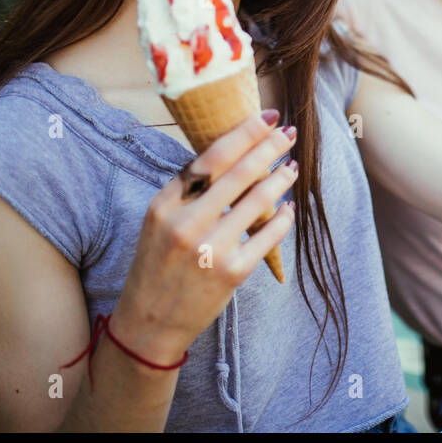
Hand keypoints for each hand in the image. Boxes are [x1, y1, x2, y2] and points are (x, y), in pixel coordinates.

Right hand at [112, 110, 298, 362]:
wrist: (148, 324)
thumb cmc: (157, 266)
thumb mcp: (158, 222)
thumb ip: (186, 192)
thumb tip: (232, 153)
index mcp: (164, 204)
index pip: (209, 157)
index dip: (243, 133)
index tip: (266, 118)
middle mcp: (185, 223)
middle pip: (238, 172)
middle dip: (269, 147)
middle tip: (287, 133)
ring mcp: (210, 248)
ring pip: (258, 201)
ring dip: (281, 178)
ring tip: (292, 167)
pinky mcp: (232, 273)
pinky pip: (268, 236)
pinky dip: (283, 219)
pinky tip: (289, 209)